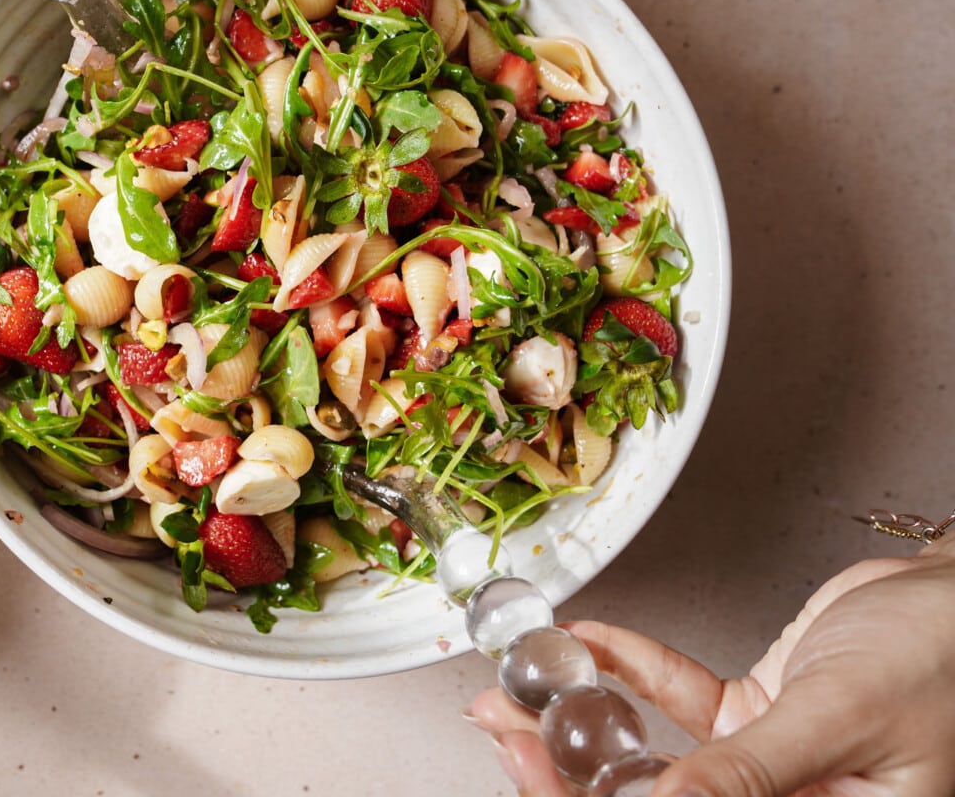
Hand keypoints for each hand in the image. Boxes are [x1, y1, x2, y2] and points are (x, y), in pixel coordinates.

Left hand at [469, 535, 954, 795]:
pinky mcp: (758, 721)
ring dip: (584, 718)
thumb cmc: (948, 657)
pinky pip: (680, 702)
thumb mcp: (840, 715)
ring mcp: (767, 770)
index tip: (529, 766)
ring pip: (655, 759)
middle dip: (570, 770)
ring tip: (517, 689)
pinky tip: (587, 643)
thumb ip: (748, 771)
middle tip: (504, 727)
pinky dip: (633, 668)